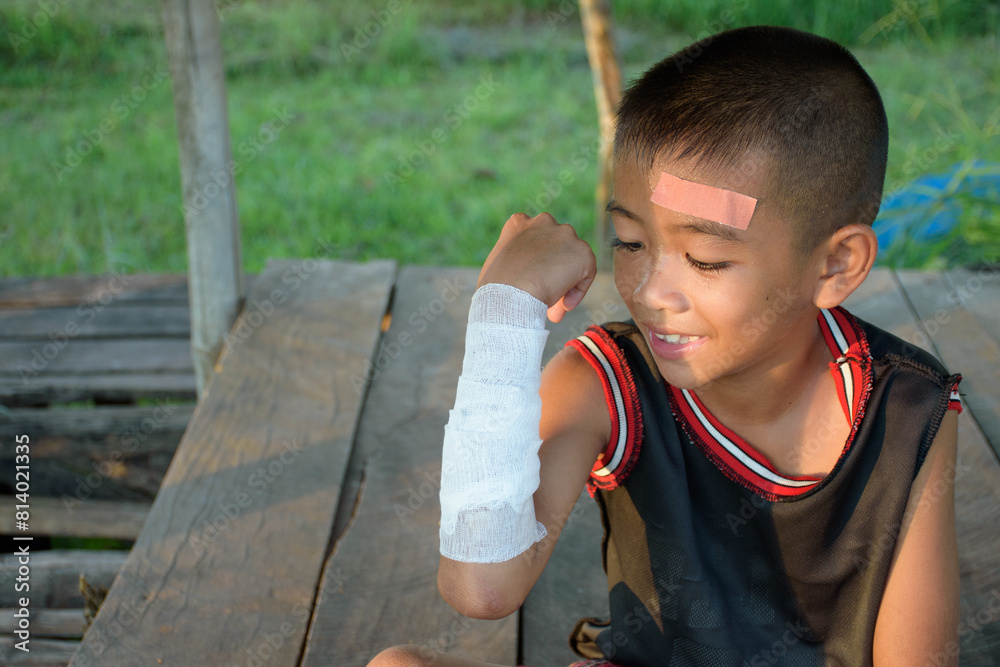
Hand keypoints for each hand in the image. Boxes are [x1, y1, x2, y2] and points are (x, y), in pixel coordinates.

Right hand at [478, 213, 596, 322]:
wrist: (509, 295)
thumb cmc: (495, 289)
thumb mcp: (499, 265)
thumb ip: (516, 262)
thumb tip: (529, 278)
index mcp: (519, 223)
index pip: (535, 239)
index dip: (537, 263)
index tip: (532, 283)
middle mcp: (544, 222)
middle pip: (556, 247)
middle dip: (553, 271)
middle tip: (546, 297)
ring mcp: (565, 234)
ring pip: (572, 259)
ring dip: (565, 281)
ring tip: (555, 305)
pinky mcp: (582, 252)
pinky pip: (586, 272)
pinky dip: (579, 290)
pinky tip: (565, 305)